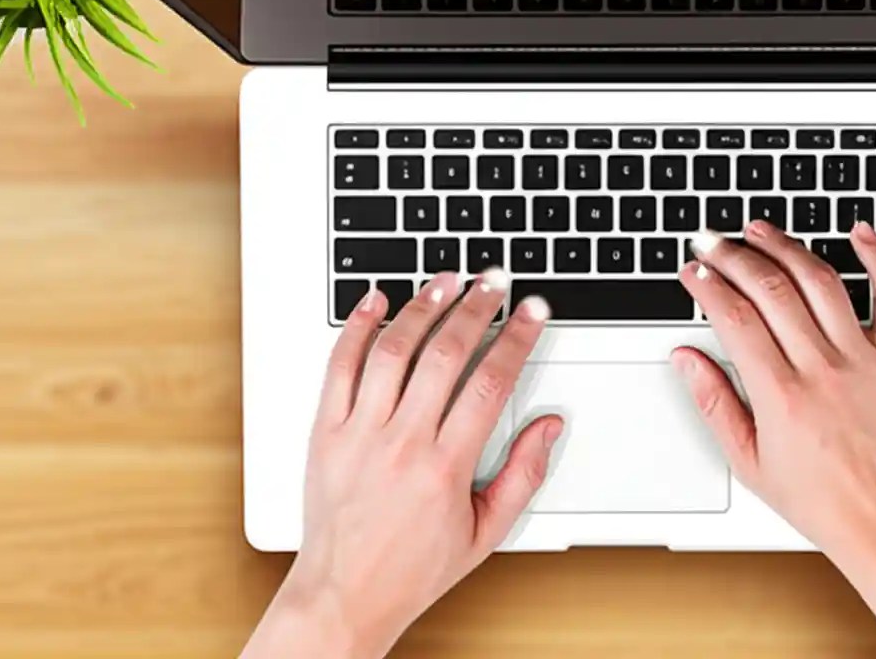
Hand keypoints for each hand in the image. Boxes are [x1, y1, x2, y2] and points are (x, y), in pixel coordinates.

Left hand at [242, 270, 561, 658]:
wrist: (345, 594)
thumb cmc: (413, 568)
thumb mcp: (487, 532)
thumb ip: (524, 474)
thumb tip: (549, 427)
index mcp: (446, 467)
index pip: (490, 382)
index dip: (517, 338)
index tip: (532, 312)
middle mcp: (401, 444)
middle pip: (445, 354)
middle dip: (476, 308)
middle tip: (494, 282)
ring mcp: (359, 434)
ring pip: (393, 351)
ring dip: (423, 307)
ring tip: (447, 281)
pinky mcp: (325, 432)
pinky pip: (339, 367)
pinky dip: (358, 328)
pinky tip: (377, 301)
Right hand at [673, 220, 875, 657]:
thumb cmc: (824, 503)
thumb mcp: (750, 463)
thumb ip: (715, 404)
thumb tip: (686, 359)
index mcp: (782, 397)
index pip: (734, 319)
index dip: (707, 286)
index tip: (693, 272)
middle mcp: (823, 370)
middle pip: (771, 289)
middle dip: (733, 256)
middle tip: (712, 242)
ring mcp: (864, 361)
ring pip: (821, 282)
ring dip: (786, 246)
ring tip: (760, 231)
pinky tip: (858, 232)